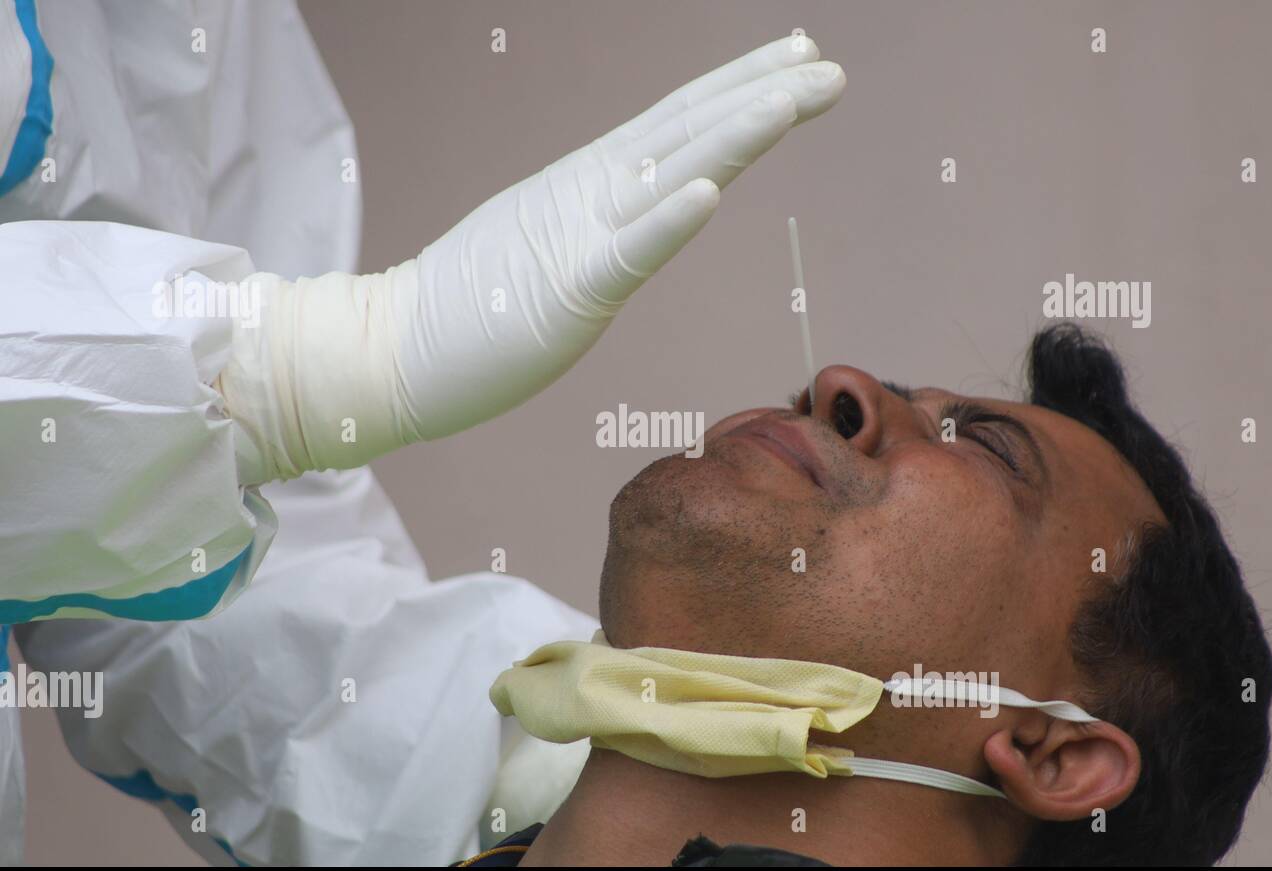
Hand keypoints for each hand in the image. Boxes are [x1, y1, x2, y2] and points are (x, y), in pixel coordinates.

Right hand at [398, 35, 846, 437]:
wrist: (388, 352)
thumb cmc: (466, 314)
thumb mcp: (549, 256)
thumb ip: (598, 234)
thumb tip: (643, 217)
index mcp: (588, 188)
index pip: (677, 127)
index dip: (738, 91)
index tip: (796, 64)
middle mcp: (589, 196)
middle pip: (688, 133)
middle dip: (763, 96)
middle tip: (829, 67)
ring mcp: (576, 239)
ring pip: (670, 174)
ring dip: (736, 133)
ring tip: (795, 97)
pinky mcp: (563, 293)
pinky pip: (625, 253)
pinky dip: (668, 220)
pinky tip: (713, 190)